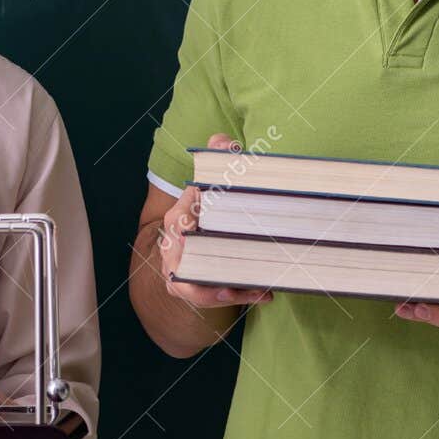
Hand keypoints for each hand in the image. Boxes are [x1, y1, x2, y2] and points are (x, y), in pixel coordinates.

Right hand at [157, 133, 272, 308]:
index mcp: (179, 215)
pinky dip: (238, 295)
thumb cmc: (208, 209)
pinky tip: (265, 292)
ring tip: (256, 286)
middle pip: (183, 260)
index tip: (195, 229)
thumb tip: (223, 142)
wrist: (191, 242)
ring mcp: (178, 270)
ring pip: (195, 285)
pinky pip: (211, 296)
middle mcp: (173, 245)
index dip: (186, 226)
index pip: (180, 219)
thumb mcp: (214, 180)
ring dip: (224, 289)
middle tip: (236, 268)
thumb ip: (220, 157)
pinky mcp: (191, 289)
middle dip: (205, 265)